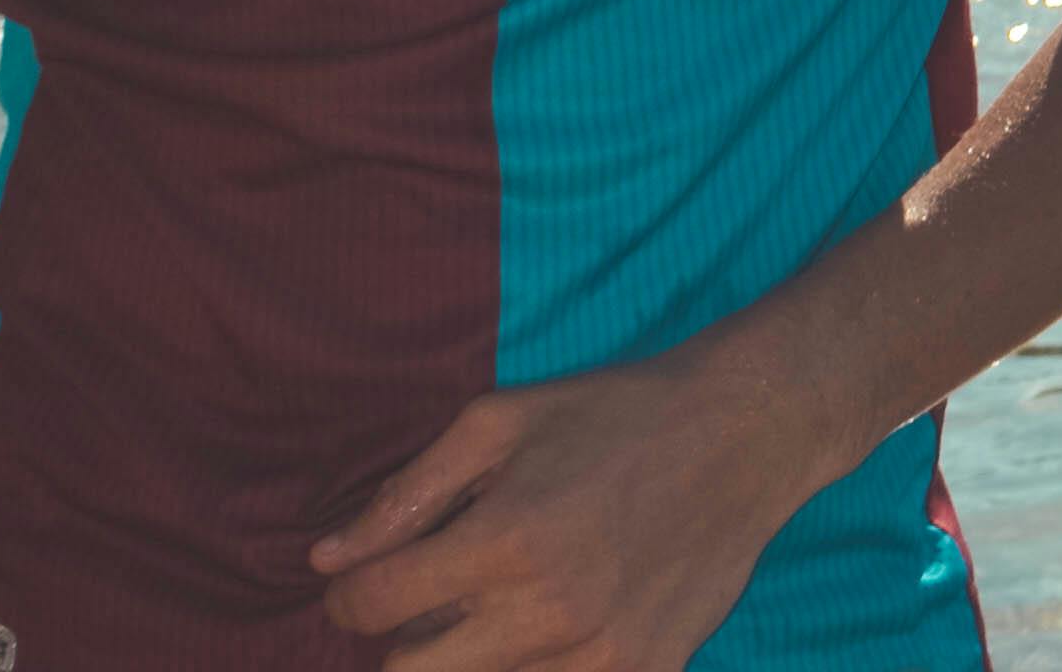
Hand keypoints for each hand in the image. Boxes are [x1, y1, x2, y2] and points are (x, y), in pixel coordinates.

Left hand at [309, 343, 829, 667]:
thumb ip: (406, 493)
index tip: (352, 588)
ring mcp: (597, 659)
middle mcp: (544, 612)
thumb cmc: (611, 414)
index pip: (376, 607)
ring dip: (466, 661)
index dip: (345, 601)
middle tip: (421, 604)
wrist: (738, 437)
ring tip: (492, 606)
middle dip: (396, 644)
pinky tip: (549, 624)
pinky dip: (532, 669)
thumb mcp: (498, 420)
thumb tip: (324, 557)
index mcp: (502, 539)